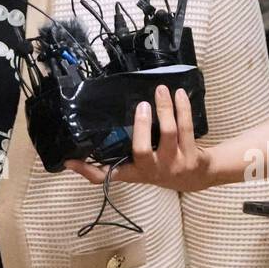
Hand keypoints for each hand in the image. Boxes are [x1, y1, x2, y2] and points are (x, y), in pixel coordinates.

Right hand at [64, 85, 215, 191]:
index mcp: (134, 172)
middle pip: (142, 150)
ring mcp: (173, 166)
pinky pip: (187, 128)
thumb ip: (124, 150)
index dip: (87, 170)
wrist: (198, 177)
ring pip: (169, 134)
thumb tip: (102, 126)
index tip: (70, 159)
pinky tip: (179, 95)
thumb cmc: (163, 163)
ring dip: (166, 109)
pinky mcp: (193, 159)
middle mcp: (152, 171)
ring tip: (161, 90)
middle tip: (142, 104)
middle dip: (142, 125)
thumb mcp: (142, 163)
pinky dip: (183, 108)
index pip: (105, 176)